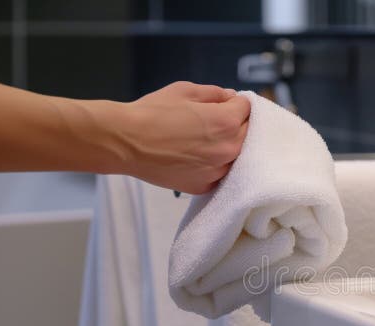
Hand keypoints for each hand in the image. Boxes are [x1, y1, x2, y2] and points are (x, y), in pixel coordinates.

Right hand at [119, 81, 250, 193]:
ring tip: (204, 141)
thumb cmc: (152, 112)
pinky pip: (220, 174)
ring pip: (237, 156)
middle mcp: (229, 148)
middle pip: (249, 133)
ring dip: (227, 147)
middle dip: (236, 125)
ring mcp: (218, 170)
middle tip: (213, 122)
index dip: (235, 104)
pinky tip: (197, 157)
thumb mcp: (186, 90)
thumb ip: (215, 93)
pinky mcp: (206, 185)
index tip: (223, 104)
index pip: (248, 109)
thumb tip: (231, 97)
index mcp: (227, 121)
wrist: (125, 142)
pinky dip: (214, 165)